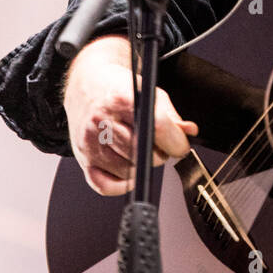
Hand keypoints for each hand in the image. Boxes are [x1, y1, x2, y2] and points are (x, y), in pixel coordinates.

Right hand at [62, 36, 198, 196]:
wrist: (86, 86)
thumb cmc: (118, 89)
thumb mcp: (149, 92)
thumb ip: (171, 115)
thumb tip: (189, 132)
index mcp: (121, 100)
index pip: (157, 129)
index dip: (176, 142)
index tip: (181, 145)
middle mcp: (102, 121)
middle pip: (144, 153)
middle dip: (161, 153)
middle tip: (160, 145)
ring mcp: (90, 143)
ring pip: (128, 172)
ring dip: (142, 167)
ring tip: (141, 151)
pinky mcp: (83, 160)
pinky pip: (105, 186)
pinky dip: (122, 184)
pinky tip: (129, 170)